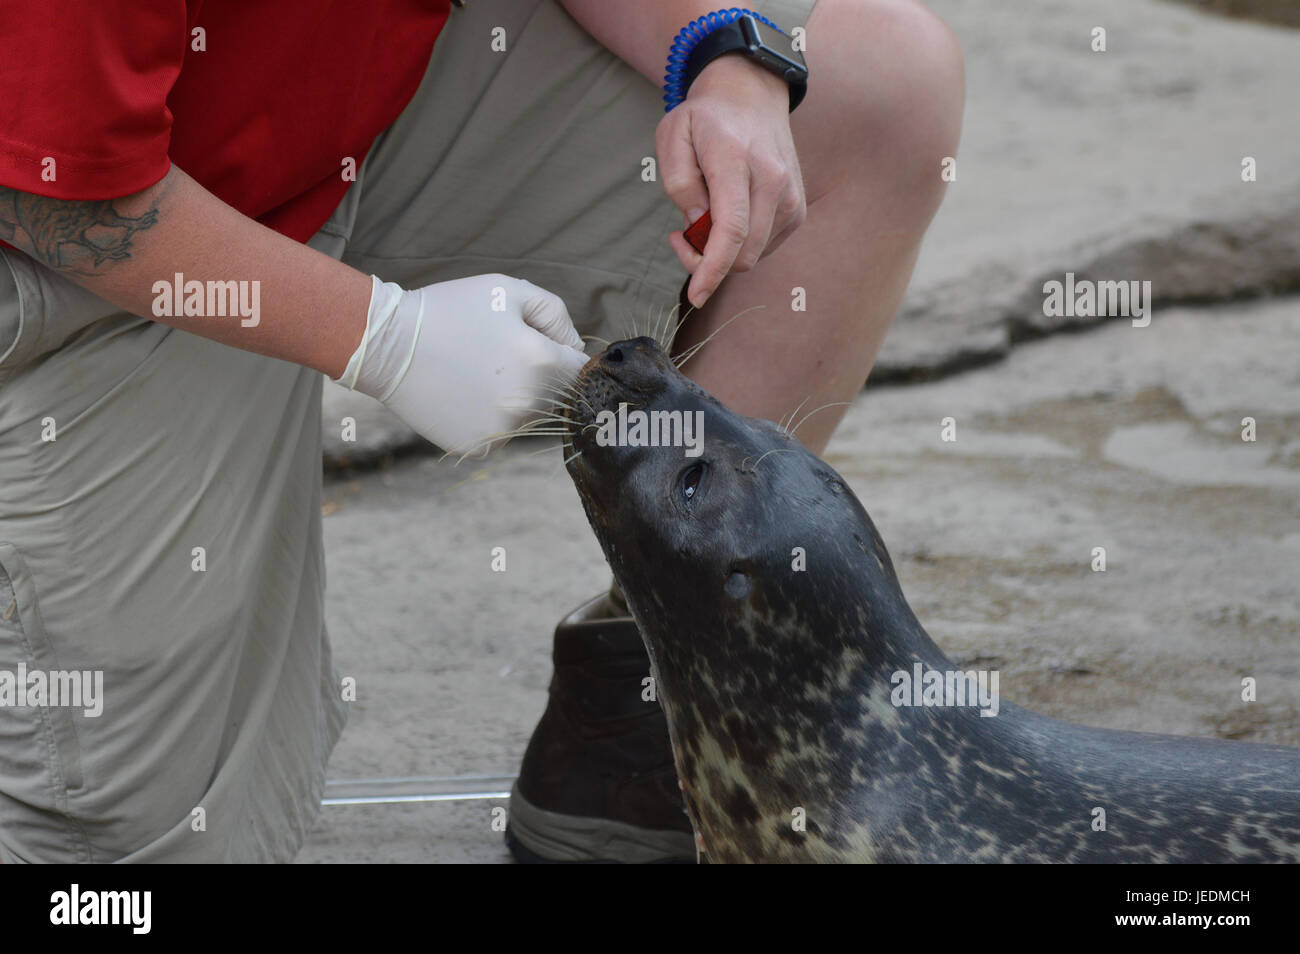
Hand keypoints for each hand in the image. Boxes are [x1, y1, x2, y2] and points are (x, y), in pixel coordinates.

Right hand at [336, 274, 589, 456]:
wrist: (387, 343)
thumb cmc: (451, 309)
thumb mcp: (510, 291)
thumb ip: (556, 315)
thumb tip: (577, 347)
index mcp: (543, 363)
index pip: (582, 372)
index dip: (566, 357)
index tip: (542, 347)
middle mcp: (528, 404)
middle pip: (557, 398)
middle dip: (539, 378)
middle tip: (498, 356)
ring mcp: (502, 430)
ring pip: (527, 418)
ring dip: (515, 400)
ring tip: (476, 373)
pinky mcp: (478, 448)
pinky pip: (497, 434)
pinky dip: (486, 419)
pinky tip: (461, 394)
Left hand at [656, 54, 806, 307]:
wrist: (752, 95)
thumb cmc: (706, 118)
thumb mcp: (673, 137)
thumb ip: (679, 184)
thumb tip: (698, 226)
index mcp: (736, 160)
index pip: (730, 229)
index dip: (712, 269)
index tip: (696, 295)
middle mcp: (772, 180)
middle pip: (742, 252)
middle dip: (708, 262)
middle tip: (681, 237)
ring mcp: (790, 195)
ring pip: (754, 254)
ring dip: (724, 253)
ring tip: (702, 221)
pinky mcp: (796, 208)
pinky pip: (765, 246)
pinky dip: (742, 245)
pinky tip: (727, 219)